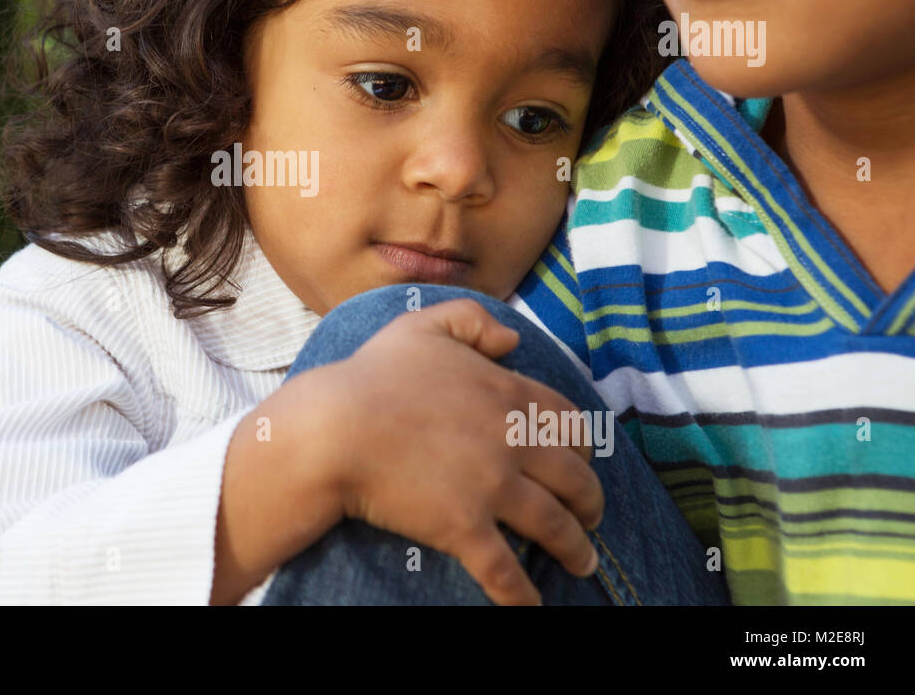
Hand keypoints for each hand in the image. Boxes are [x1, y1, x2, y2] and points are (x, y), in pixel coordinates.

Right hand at [305, 298, 603, 604]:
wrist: (335, 429)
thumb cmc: (371, 376)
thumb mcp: (422, 325)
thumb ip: (471, 322)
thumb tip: (512, 341)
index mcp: (506, 394)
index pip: (568, 420)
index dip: (581, 443)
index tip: (581, 458)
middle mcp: (512, 441)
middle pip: (574, 477)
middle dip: (591, 501)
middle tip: (592, 516)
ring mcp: (492, 487)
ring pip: (554, 525)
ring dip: (575, 548)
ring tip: (583, 563)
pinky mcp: (465, 527)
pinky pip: (505, 570)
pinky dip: (522, 594)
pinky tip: (531, 607)